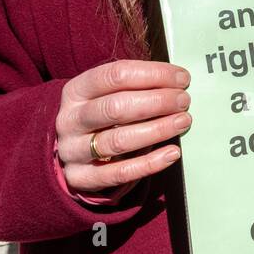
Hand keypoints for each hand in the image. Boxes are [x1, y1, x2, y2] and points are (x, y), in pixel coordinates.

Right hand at [57, 60, 190, 198]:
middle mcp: (70, 120)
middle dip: (157, 102)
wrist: (72, 154)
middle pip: (116, 107)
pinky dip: (150, 163)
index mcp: (76, 91)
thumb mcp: (107, 95)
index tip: (181, 78)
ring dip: (157, 130)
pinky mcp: (82, 178)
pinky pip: (120, 173)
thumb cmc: (102, 118)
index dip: (153, 74)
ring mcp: (73, 151)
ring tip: (183, 122)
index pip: (115, 75)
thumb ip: (136, 88)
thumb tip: (178, 82)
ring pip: (118, 141)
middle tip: (183, 101)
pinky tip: (173, 153)